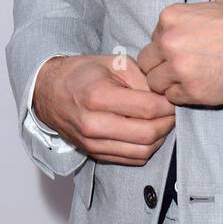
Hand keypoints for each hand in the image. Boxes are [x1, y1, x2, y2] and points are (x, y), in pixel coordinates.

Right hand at [33, 52, 175, 164]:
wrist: (48, 91)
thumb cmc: (82, 73)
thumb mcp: (114, 63)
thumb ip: (142, 79)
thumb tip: (165, 98)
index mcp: (98, 97)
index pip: (148, 108)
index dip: (168, 105)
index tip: (174, 98)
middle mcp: (93, 125)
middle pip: (148, 134)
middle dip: (168, 123)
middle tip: (173, 111)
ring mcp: (93, 143)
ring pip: (142, 151)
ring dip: (161, 138)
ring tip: (163, 121)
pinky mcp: (95, 154)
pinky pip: (132, 160)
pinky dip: (147, 148)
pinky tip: (149, 132)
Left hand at [137, 0, 222, 105]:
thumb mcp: (214, 7)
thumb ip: (191, 17)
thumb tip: (185, 24)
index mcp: (170, 18)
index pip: (153, 40)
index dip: (166, 49)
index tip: (181, 53)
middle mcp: (169, 42)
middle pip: (147, 63)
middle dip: (161, 67)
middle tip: (181, 70)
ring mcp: (178, 68)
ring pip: (156, 83)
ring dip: (171, 83)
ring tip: (192, 79)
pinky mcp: (191, 91)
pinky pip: (173, 98)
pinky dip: (184, 95)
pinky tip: (201, 87)